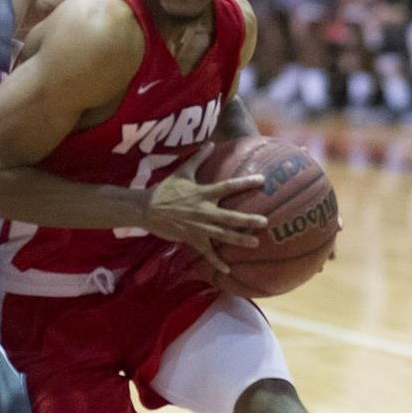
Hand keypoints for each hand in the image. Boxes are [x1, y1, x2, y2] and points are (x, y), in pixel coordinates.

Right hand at [141, 144, 265, 273]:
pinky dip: (216, 262)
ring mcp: (199, 227)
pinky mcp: (192, 239)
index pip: (228, 186)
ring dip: (239, 240)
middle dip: (247, 220)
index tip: (262, 180)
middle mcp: (204, 211)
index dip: (245, 183)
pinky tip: (228, 270)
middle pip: (229, 216)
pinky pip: (207, 252)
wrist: (147, 209)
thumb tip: (211, 143)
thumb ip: (198, 158)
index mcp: (203, 193)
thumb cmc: (165, 190)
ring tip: (255, 243)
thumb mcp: (182, 172)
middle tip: (264, 222)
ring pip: (222, 235)